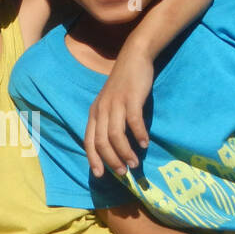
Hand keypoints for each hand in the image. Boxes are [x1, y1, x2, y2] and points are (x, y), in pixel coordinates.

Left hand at [85, 46, 151, 177]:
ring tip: (135, 163)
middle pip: (101, 142)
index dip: (93, 159)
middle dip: (111, 160)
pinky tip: (145, 144)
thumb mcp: (110, 104)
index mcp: (94, 113)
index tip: (101, 175)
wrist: (133, 58)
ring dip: (125, 152)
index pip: (89, 141)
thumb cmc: (123, 84)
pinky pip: (133, 122)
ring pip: (115, 135)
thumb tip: (115, 147)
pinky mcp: (131, 98)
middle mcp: (101, 110)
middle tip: (123, 172)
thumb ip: (109, 122)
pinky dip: (139, 135)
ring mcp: (115, 104)